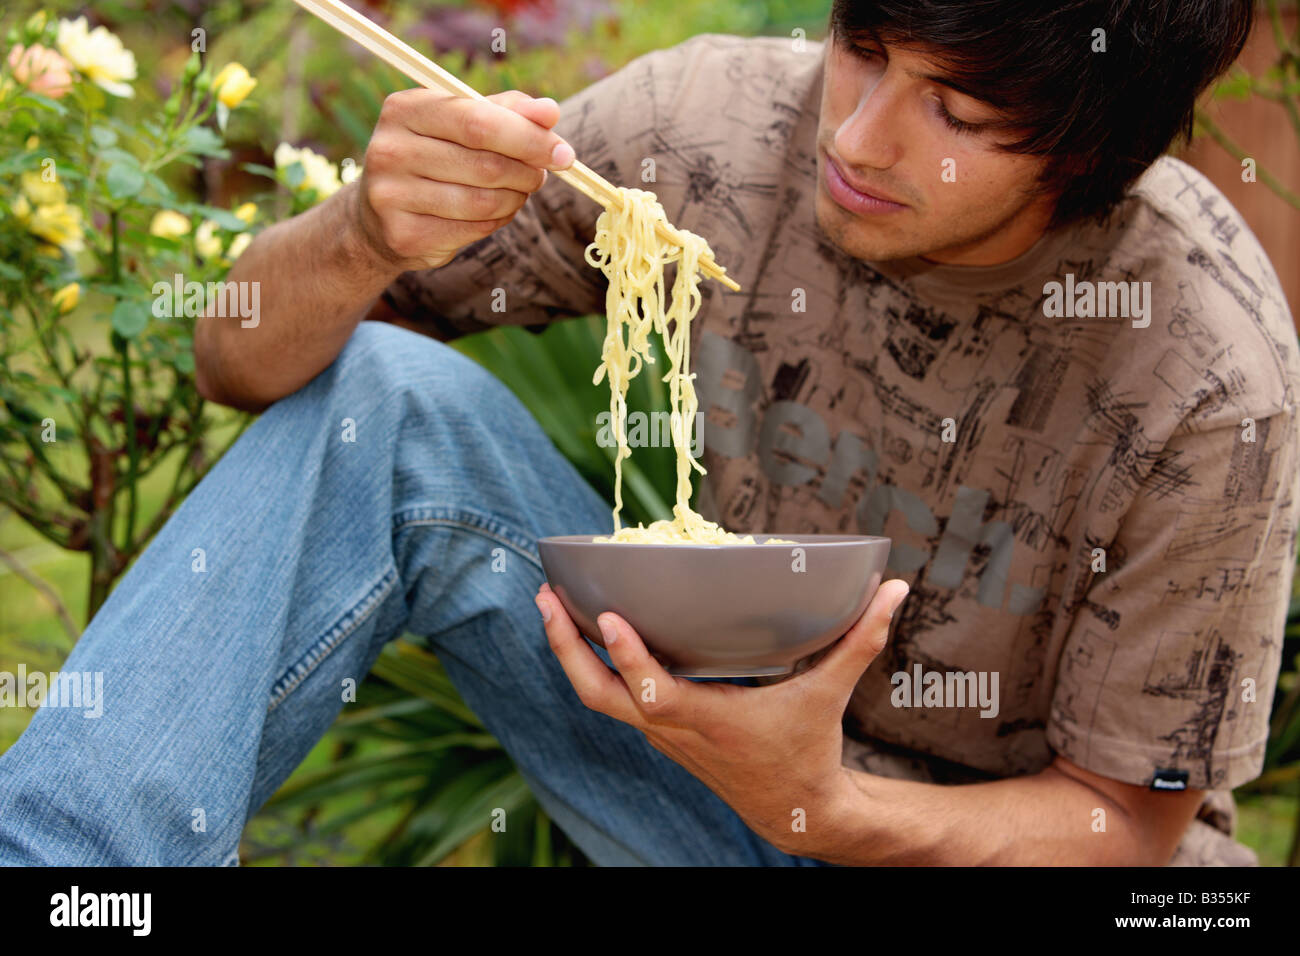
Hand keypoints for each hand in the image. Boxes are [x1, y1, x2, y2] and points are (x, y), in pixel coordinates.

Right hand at [351, 88, 576, 270]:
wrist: (378, 216)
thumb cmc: (434, 157)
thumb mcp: (462, 124)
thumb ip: (506, 112)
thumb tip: (549, 112)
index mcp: (405, 109)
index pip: (479, 121)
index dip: (529, 138)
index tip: (564, 153)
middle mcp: (390, 150)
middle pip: (485, 164)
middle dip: (527, 172)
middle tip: (540, 176)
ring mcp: (392, 196)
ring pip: (483, 201)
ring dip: (515, 199)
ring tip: (517, 192)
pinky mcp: (403, 235)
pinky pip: (473, 229)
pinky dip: (497, 222)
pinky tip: (495, 213)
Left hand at [534, 577, 910, 856]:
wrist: (793, 809)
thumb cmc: (806, 750)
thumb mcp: (831, 695)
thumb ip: (860, 641)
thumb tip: (896, 590)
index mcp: (707, 720)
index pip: (653, 692)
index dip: (628, 657)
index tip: (605, 616)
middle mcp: (672, 729)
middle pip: (598, 695)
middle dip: (565, 648)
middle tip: (544, 596)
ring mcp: (659, 733)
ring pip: (596, 697)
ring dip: (569, 653)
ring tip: (551, 602)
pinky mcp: (659, 730)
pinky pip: (611, 698)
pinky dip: (592, 666)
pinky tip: (587, 631)